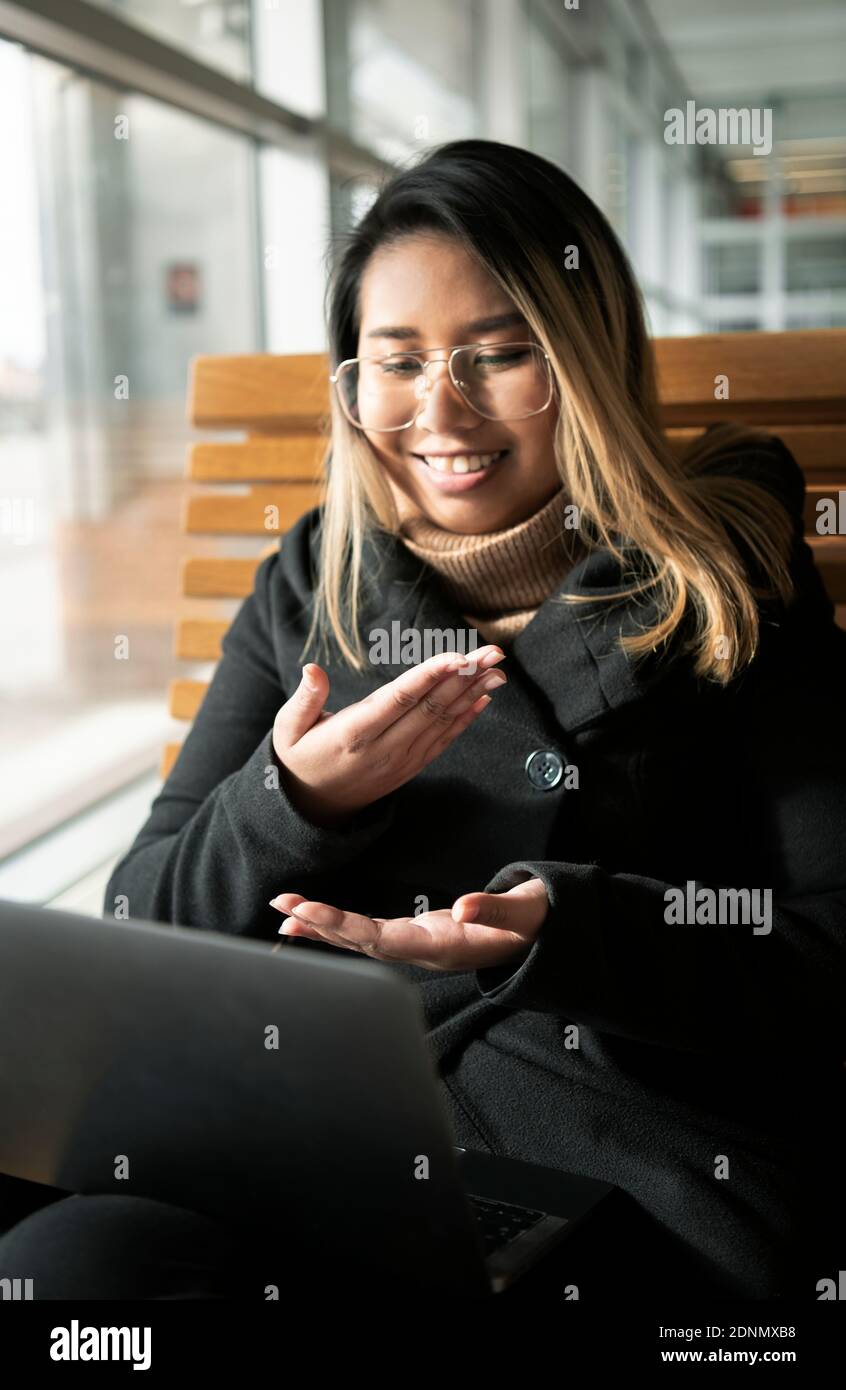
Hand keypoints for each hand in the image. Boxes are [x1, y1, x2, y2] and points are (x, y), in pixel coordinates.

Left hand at [268, 877, 549, 971]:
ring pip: (361, 942)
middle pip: (363, 944)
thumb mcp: (523, 913)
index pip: (384, 940)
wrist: (541, 937)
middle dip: (322, 927)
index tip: (311, 914)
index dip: (345, 928)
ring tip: (286, 914)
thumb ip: (494, 910)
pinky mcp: (415, 938)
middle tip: (284, 908)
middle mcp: (422, 953)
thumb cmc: (532, 923)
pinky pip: (370, 936)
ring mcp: (417, 948)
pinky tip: (313, 922)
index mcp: (443, 948)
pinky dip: (340, 928)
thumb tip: (464, 908)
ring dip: (323, 929)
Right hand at [272, 646, 506, 827]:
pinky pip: (443, 741)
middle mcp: (383, 748)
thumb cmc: (299, 756)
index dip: (431, 676)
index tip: (458, 656)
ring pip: (442, 723)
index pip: (399, 699)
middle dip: (465, 678)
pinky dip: (465, 719)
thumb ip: (304, 698)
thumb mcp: (288, 728)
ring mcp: (400, 761)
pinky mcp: (409, 767)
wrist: (312, 806)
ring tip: (497, 671)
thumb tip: (312, 669)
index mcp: (354, 733)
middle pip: (431, 708)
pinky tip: (483, 699)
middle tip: (493, 653)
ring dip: (472, 695)